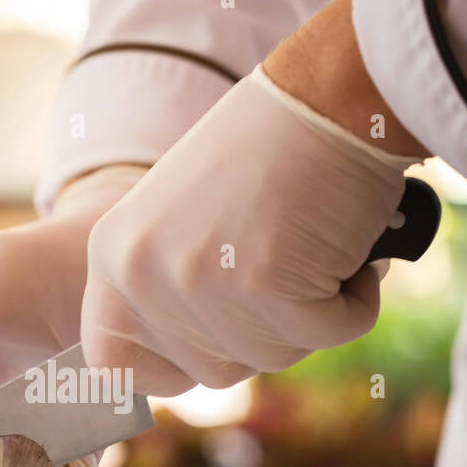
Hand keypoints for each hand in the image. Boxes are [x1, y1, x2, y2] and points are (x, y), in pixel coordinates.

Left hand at [81, 0, 422, 394]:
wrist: (325, 93)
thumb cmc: (265, 156)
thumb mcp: (180, 226)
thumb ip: (168, 293)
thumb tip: (189, 372)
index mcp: (111, 256)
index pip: (110, 362)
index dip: (169, 367)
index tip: (214, 342)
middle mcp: (140, 273)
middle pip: (211, 372)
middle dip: (264, 333)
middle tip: (285, 268)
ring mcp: (197, 281)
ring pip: (273, 357)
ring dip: (313, 315)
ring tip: (313, 246)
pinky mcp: (263, 284)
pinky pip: (329, 333)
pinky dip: (356, 301)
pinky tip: (351, 250)